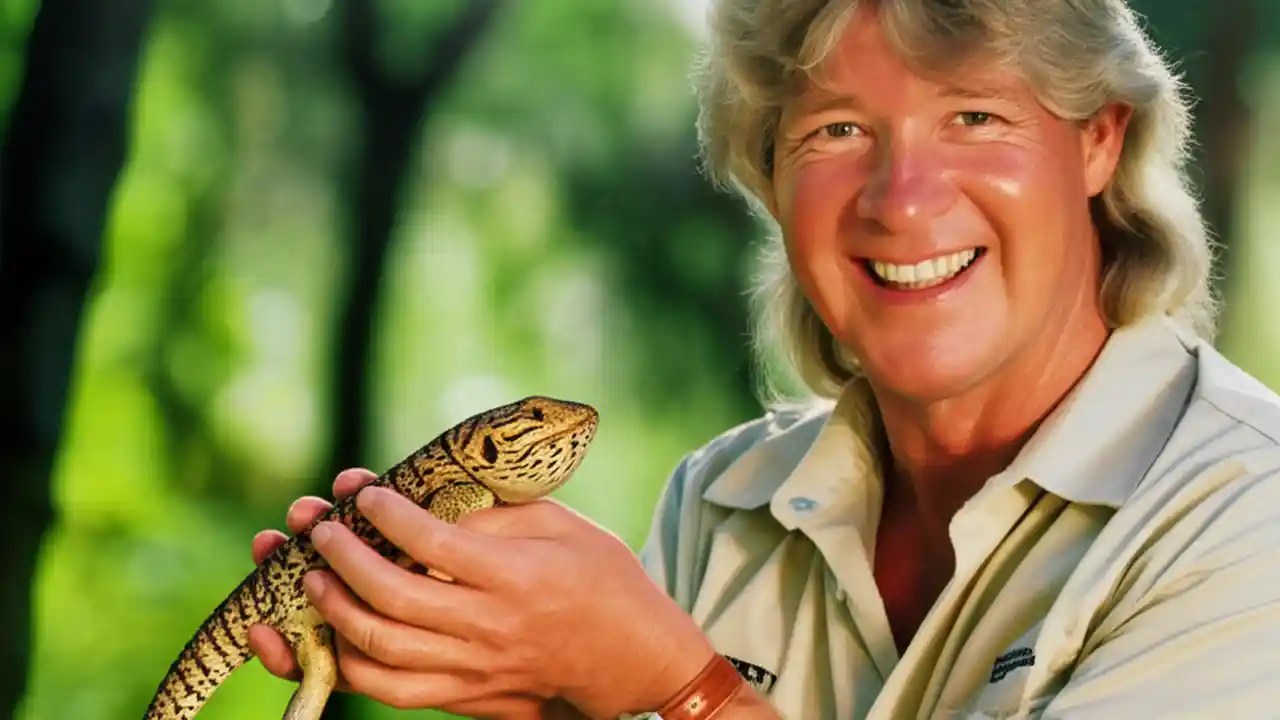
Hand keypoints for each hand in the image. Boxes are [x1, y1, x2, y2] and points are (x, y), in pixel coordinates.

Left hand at [274, 470, 718, 718]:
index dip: (387, 514)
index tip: (364, 492)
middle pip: (392, 598)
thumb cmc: (604, 581)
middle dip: (342, 558)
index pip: (432, 543)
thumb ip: (498, 514)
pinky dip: (350, 664)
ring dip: (333, 612)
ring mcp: (474, 669)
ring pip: (381, 651)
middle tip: (320, 529)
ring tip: (312, 578)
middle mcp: (489, 627)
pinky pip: (392, 691)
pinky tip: (332, 634)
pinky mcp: (466, 698)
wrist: (634, 660)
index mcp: (516, 576)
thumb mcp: (565, 527)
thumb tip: (428, 501)